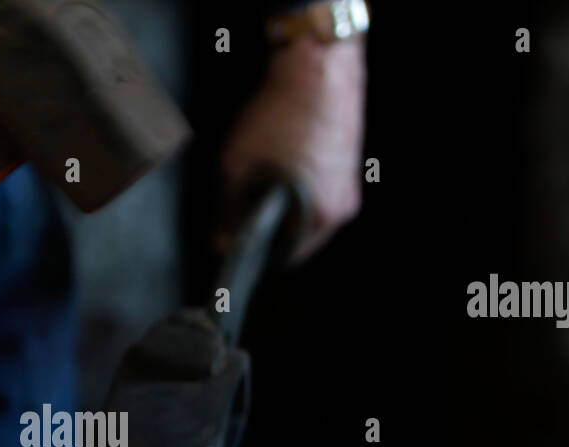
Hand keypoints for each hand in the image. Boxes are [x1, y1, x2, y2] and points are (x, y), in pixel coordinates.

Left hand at [219, 36, 365, 262]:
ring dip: (284, 205)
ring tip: (262, 179)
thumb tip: (221, 243)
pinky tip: (280, 163)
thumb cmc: (283, 112)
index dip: (255, 254)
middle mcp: (340, 207)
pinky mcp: (348, 165)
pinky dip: (298, 186)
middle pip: (297, 237)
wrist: (318, 65)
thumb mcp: (237, 167)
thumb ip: (228, 211)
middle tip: (243, 205)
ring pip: (308, 213)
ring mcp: (348, 186)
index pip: (284, 259)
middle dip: (270, 227)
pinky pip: (318, 190)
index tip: (236, 243)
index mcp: (318, 217)